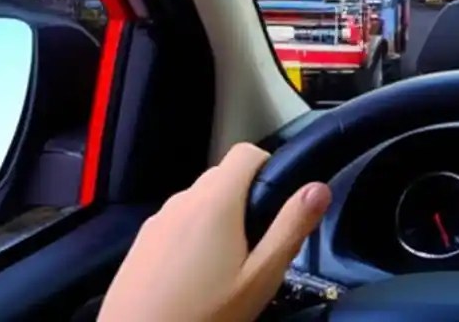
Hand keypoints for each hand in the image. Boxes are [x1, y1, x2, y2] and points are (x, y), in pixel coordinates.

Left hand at [100, 143, 331, 321]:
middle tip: (258, 246)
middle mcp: (182, 200)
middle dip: (245, 199)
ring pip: (198, 201)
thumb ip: (290, 229)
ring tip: (227, 267)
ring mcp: (156, 221)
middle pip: (222, 177)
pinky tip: (194, 278)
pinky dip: (192, 236)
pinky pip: (176, 223)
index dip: (268, 168)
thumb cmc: (204, 315)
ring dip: (218, 219)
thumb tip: (318, 188)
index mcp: (215, 202)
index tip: (277, 204)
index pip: (246, 152)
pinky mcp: (140, 243)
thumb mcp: (259, 279)